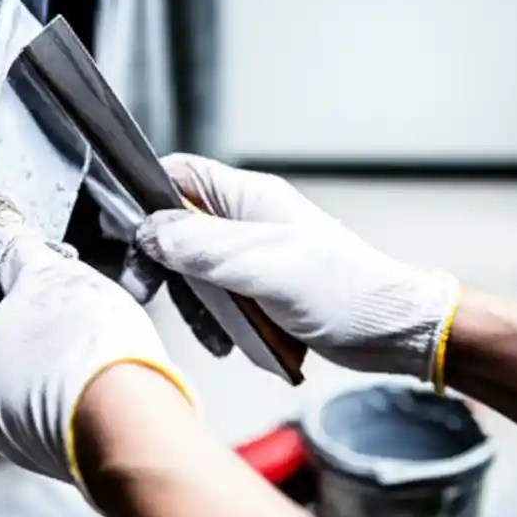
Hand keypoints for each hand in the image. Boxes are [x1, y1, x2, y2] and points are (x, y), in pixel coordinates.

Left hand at [0, 191, 195, 485]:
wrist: (136, 422)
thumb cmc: (84, 355)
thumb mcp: (47, 275)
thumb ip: (16, 247)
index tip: (18, 273)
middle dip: (24, 324)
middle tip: (56, 300)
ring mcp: (15, 438)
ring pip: (25, 383)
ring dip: (49, 358)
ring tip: (84, 334)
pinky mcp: (56, 454)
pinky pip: (57, 409)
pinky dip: (73, 388)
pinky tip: (97, 369)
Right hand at [136, 154, 458, 380]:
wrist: (392, 331)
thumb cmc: (341, 291)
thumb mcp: (261, 265)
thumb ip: (200, 246)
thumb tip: (147, 231)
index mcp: (247, 197)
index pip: (178, 175)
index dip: (145, 196)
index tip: (125, 235)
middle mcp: (245, 218)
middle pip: (177, 226)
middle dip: (164, 262)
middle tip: (153, 292)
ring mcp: (253, 253)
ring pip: (195, 267)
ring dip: (195, 301)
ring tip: (213, 330)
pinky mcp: (261, 286)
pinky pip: (219, 297)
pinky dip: (218, 320)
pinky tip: (229, 341)